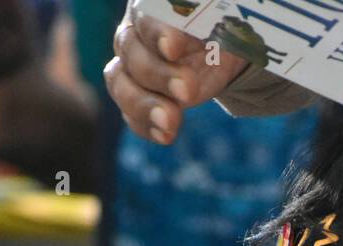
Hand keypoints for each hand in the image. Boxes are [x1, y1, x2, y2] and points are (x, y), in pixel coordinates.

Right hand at [104, 0, 248, 144]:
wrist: (220, 47)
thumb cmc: (216, 24)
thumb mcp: (217, 19)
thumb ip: (205, 20)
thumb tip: (194, 33)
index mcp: (150, 11)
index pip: (147, 19)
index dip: (159, 34)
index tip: (174, 48)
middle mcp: (133, 37)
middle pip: (133, 56)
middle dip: (159, 75)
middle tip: (188, 90)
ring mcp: (131, 70)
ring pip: (122, 87)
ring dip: (145, 107)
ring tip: (170, 124)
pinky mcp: (139, 98)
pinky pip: (132, 114)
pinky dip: (146, 127)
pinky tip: (165, 136)